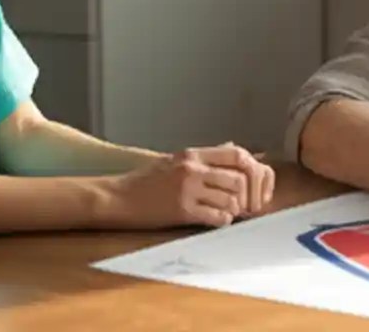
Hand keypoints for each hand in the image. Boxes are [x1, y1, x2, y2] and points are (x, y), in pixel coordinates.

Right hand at [106, 144, 275, 228]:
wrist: (117, 198)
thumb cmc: (145, 180)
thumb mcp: (174, 159)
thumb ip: (203, 156)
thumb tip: (231, 147)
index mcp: (192, 154)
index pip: (236, 154)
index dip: (250, 167)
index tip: (251, 180)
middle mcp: (192, 169)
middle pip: (238, 179)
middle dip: (245, 193)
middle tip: (242, 202)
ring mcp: (187, 190)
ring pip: (231, 200)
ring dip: (234, 209)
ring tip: (227, 211)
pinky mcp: (182, 211)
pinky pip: (216, 217)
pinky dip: (222, 220)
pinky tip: (215, 220)